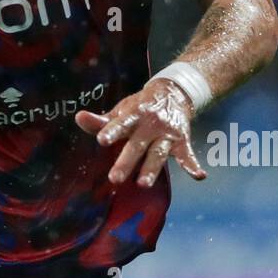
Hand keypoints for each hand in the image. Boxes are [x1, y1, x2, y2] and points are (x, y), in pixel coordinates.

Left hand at [75, 78, 207, 187]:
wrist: (173, 93)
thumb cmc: (140, 107)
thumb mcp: (121, 111)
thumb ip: (101, 121)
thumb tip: (78, 118)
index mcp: (133, 115)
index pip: (120, 124)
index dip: (111, 131)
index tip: (102, 140)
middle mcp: (150, 124)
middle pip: (137, 145)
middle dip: (126, 161)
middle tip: (115, 178)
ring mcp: (166, 134)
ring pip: (158, 153)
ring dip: (151, 168)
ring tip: (143, 183)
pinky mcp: (181, 141)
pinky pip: (187, 154)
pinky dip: (193, 165)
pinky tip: (199, 175)